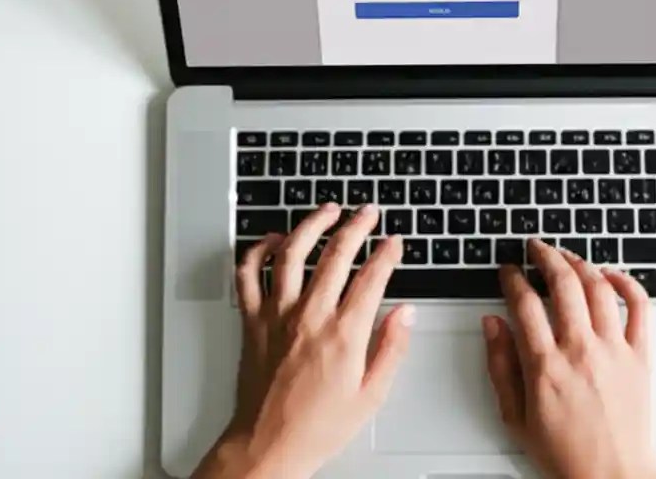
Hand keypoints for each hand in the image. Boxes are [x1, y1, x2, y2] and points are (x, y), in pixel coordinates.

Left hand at [194, 203, 412, 478]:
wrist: (267, 445)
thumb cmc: (316, 428)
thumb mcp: (371, 395)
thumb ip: (391, 349)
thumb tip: (405, 315)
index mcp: (344, 335)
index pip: (372, 278)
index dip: (387, 253)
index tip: (394, 242)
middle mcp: (309, 317)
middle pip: (336, 255)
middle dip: (357, 226)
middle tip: (368, 213)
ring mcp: (277, 316)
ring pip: (293, 254)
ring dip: (312, 225)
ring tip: (327, 210)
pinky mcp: (253, 323)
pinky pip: (249, 276)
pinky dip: (259, 252)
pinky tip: (271, 240)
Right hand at [484, 239, 655, 478]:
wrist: (611, 476)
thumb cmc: (566, 454)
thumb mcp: (515, 416)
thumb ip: (500, 366)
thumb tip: (493, 325)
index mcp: (545, 366)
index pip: (524, 303)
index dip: (513, 278)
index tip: (508, 270)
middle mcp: (581, 351)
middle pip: (563, 283)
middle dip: (545, 256)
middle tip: (536, 248)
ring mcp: (614, 350)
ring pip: (598, 287)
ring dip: (580, 263)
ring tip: (567, 256)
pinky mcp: (640, 355)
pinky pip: (639, 307)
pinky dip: (627, 283)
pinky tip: (611, 275)